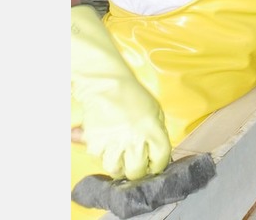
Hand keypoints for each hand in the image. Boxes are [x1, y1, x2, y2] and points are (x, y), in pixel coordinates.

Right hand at [71, 5, 171, 180]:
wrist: (106, 85)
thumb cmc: (132, 96)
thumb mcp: (154, 112)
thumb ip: (157, 133)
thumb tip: (157, 154)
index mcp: (153, 130)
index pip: (160, 160)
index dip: (158, 165)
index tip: (154, 165)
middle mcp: (134, 139)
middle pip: (137, 171)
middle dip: (138, 170)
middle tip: (136, 164)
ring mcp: (113, 142)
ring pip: (116, 170)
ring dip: (119, 166)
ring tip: (120, 157)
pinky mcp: (95, 142)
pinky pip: (99, 159)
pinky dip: (102, 156)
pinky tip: (107, 145)